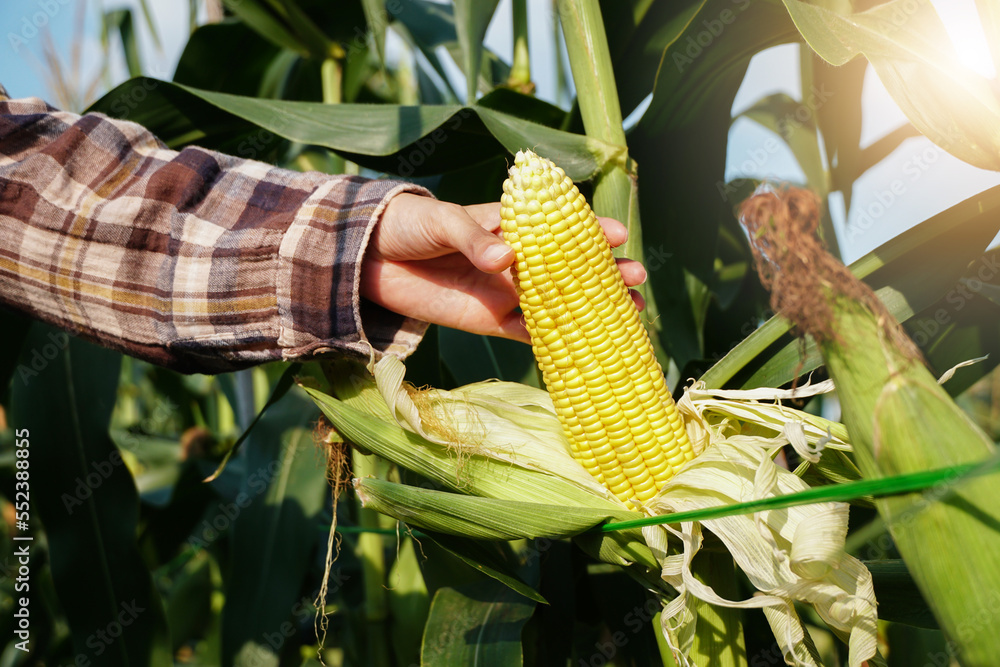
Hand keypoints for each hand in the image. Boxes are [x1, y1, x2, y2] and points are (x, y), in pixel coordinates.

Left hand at [361, 192, 648, 343]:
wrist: (370, 261)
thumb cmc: (410, 225)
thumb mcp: (442, 222)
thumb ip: (474, 238)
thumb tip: (505, 259)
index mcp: (509, 225)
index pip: (557, 226)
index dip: (590, 230)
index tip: (619, 233)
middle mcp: (516, 260)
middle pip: (569, 268)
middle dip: (605, 273)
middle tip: (638, 279)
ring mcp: (506, 292)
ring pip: (559, 302)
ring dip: (593, 308)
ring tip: (630, 314)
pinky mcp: (492, 322)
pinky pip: (531, 332)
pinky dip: (558, 339)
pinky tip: (589, 344)